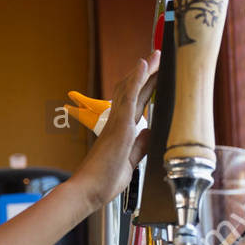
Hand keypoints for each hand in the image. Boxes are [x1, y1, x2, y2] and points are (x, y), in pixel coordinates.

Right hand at [68, 51, 159, 212]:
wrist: (88, 191)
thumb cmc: (103, 182)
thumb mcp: (129, 162)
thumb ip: (139, 146)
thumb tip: (149, 132)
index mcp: (121, 132)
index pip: (136, 103)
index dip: (146, 87)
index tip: (155, 75)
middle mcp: (118, 123)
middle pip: (133, 91)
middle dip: (147, 73)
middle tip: (157, 56)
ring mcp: (118, 122)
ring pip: (132, 88)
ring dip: (145, 70)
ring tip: (156, 53)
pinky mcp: (119, 126)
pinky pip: (129, 97)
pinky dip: (137, 79)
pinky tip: (144, 64)